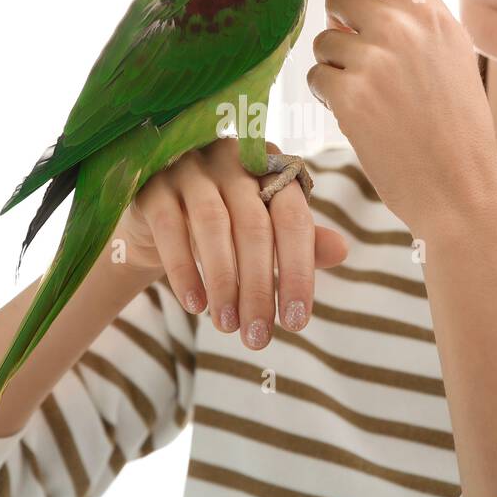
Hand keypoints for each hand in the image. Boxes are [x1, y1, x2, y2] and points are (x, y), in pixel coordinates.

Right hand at [113, 138, 348, 349]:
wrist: (157, 219)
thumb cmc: (224, 225)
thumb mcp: (263, 234)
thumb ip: (300, 240)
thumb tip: (342, 250)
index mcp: (268, 167)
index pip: (293, 217)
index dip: (298, 271)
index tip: (297, 322)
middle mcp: (232, 159)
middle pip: (255, 225)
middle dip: (259, 288)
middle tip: (258, 337)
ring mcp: (190, 167)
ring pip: (214, 225)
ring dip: (224, 282)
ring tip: (227, 326)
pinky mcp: (154, 185)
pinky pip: (171, 228)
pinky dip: (185, 270)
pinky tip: (195, 305)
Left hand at [308, 0, 496, 236]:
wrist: (462, 191)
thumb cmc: (456, 131)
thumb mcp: (451, 59)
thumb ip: (409, 21)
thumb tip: (346, 5)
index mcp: (432, 11)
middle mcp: (404, 23)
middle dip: (343, 29)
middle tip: (371, 70)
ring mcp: (375, 55)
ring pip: (324, 40)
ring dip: (337, 68)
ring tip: (375, 102)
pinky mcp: (350, 91)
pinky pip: (317, 75)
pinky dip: (332, 97)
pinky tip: (364, 119)